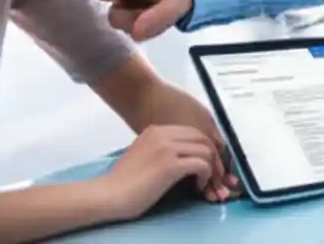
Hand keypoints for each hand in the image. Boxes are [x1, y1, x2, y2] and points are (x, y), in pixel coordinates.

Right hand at [18, 0, 193, 41]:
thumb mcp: (177, 4)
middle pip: (110, 14)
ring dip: (140, 22)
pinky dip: (139, 24)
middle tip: (159, 5)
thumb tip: (136, 33)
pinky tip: (151, 11)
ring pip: (118, 23)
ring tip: (158, 7)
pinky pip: (124, 26)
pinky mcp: (115, 6)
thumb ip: (158, 18)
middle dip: (133, 19)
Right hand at [96, 125, 218, 221]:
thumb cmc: (124, 180)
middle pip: (202, 138)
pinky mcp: (171, 165)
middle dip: (214, 156)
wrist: (109, 194)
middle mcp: (163, 134)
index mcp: (156, 130)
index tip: (208, 162)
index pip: (191, 131)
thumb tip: (184, 155)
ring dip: (212, 168)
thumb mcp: (143, 153)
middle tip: (214, 174)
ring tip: (206, 182)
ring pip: (206, 150)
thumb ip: (161, 148)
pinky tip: (199, 185)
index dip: (203, 147)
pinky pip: (202, 164)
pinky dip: (206, 175)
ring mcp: (167, 148)